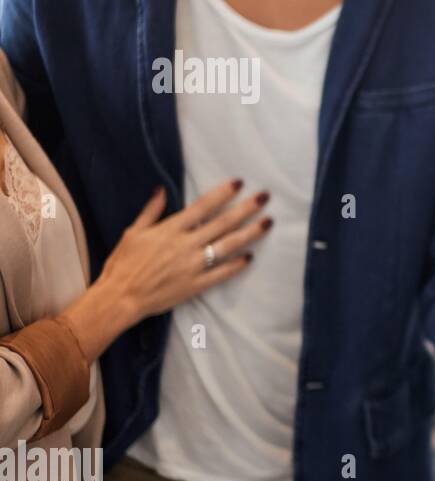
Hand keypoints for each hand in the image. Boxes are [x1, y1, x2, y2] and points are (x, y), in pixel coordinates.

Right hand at [59, 179, 272, 359]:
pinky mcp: (197, 284)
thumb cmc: (123, 263)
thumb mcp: (133, 232)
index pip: (203, 206)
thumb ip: (151, 210)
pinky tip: (251, 256)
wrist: (120, 297)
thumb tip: (160, 189)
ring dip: (250, 233)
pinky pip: (223, 273)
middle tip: (265, 197)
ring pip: (229, 246)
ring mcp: (194, 265)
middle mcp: (186, 245)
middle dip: (246, 208)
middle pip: (223, 223)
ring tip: (268, 223)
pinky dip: (238, 265)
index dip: (223, 193)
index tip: (240, 183)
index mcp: (170, 229)